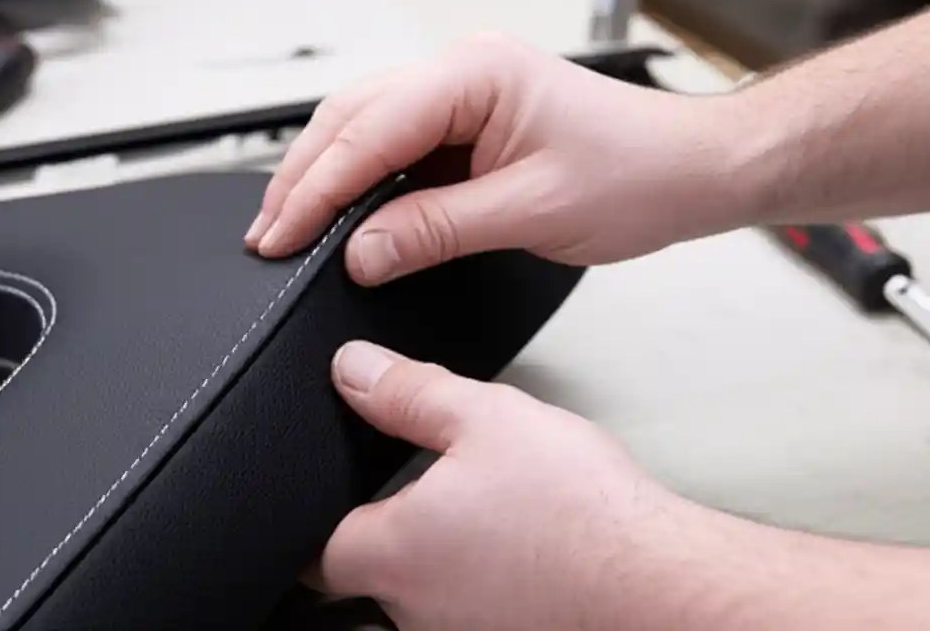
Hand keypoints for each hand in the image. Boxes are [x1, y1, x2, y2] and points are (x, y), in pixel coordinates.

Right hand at [245, 34, 753, 283]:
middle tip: (267, 237)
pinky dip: (360, 184)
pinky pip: (395, 148)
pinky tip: (338, 217)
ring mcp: (462, 93)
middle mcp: (462, 71)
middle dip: (304, 179)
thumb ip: (434, 230)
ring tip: (286, 230)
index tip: (280, 237)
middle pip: (351, 118)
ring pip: (364, 129)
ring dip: (324, 180)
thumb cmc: (638, 174)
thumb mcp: (529, 213)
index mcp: (476, 73)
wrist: (693, 171)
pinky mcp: (466, 123)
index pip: (370, 130)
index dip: (318, 189)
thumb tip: (359, 251)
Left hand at [311, 340, 691, 629]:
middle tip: (430, 487)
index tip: (326, 500)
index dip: (315, 521)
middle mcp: (417, 611)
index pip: (314, 554)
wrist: (663, 583)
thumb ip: (408, 392)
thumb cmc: (581, 512)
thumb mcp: (486, 418)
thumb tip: (354, 370)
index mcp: (393, 553)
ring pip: (428, 592)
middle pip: (372, 574)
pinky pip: (475, 607)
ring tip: (492, 513)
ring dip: (444, 556)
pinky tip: (525, 546)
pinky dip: (486, 577)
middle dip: (391, 531)